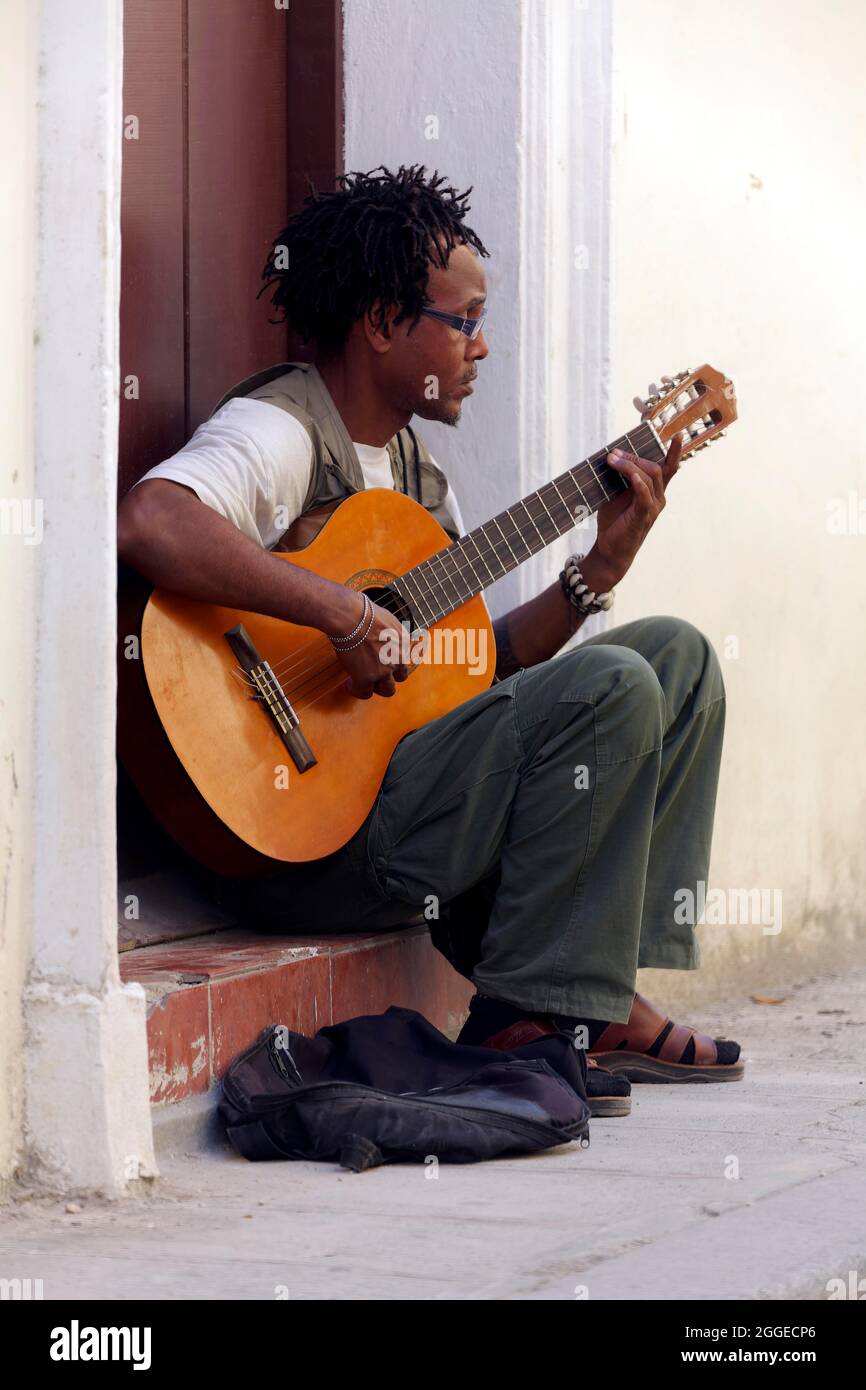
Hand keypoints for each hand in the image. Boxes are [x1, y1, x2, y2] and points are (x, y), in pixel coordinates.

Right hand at [329, 594, 418, 699]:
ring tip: (363, 683)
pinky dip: (356, 690)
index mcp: (404, 642)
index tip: (384, 661)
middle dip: (389, 677)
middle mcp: (398, 658)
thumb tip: (383, 633)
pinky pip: (364, 693)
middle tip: (376, 675)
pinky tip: (349, 684)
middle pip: (400, 677)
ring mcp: (384, 670)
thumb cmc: (363, 611)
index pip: (405, 657)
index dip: (395, 660)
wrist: (351, 617)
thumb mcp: (387, 618)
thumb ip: (390, 631)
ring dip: (376, 687)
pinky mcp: (367, 678)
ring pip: (387, 690)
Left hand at [591, 434, 682, 584]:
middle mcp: (658, 498)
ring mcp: (653, 507)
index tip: (679, 435)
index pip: (669, 468)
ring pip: (650, 477)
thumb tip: (610, 456)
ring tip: (612, 460)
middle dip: (635, 456)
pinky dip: (638, 483)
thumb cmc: (614, 522)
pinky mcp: (643, 516)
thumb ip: (618, 478)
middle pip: (656, 468)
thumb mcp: (615, 495)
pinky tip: (632, 475)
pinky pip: (645, 496)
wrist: (610, 550)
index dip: (675, 452)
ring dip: (630, 465)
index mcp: (654, 491)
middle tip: (614, 453)